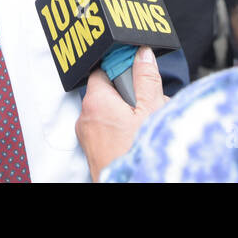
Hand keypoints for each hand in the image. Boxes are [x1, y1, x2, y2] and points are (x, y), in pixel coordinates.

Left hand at [75, 46, 167, 181]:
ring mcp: (88, 136)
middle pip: (109, 91)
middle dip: (131, 94)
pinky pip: (108, 130)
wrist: (132, 183)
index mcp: (96, 101)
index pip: (104, 69)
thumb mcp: (151, 110)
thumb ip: (146, 79)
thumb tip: (143, 54)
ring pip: (110, 112)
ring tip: (148, 124)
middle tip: (149, 104)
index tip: (137, 69)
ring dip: (129, 114)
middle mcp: (86, 116)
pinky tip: (139, 137)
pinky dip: (122, 129)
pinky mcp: (93, 151)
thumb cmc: (137, 153)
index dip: (122, 67)